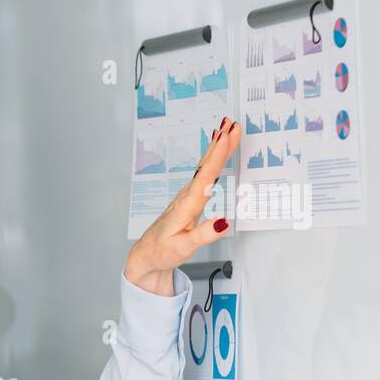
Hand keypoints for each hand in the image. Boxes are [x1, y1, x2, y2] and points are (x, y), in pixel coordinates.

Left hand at [124, 117, 241, 295]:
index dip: (218, 155)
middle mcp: (186, 197)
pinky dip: (212, 159)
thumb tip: (223, 223)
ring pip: (204, 167)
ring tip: (227, 129)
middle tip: (232, 124)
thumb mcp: (183, 248)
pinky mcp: (189, 199)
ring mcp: (187, 196)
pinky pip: (203, 174)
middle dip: (220, 144)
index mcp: (187, 206)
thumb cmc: (162, 252)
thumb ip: (204, 235)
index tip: (227, 135)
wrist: (146, 256)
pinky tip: (215, 151)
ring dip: (216, 148)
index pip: (205, 177)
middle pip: (205, 166)